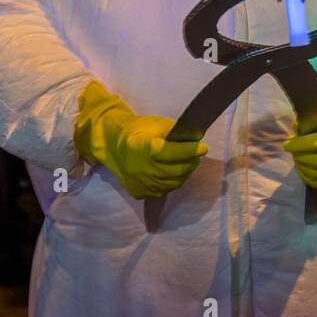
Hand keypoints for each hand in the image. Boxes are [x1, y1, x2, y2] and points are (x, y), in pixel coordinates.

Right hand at [74, 82, 205, 198]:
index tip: (203, 147)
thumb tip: (196, 140)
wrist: (113, 146)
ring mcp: (140, 183)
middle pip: (176, 171)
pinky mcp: (139, 192)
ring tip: (187, 163)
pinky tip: (173, 171)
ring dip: (184, 173)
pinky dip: (172, 181)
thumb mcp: (157, 124)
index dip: (190, 151)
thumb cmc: (137, 131)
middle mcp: (140, 169)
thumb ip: (176, 132)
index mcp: (143, 148)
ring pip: (173, 183)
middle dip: (191, 162)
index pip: (172, 152)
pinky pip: (163, 190)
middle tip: (197, 155)